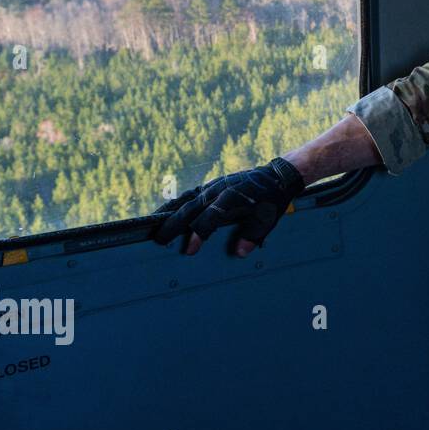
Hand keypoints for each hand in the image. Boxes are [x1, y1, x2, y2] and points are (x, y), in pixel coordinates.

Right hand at [152, 157, 305, 256]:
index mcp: (233, 198)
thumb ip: (254, 235)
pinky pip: (188, 195)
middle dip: (174, 225)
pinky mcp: (210, 186)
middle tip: (159, 240)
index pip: (210, 218)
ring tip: (152, 225)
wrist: (276, 176)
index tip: (190, 250)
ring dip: (168, 212)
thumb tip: (240, 253)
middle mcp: (218, 190)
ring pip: (185, 200)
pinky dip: (174, 204)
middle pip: (191, 208)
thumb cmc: (272, 200)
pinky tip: (163, 213)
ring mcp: (212, 186)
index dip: (199, 235)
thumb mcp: (269, 219)